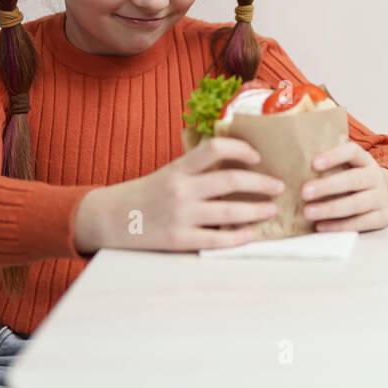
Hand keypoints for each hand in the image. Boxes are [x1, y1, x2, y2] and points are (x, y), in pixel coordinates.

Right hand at [74, 136, 285, 252]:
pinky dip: (238, 238)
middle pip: (230, 181)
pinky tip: (252, 235)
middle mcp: (180, 188)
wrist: (107, 219)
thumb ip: (197, 169)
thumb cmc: (144, 194)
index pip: (215, 148)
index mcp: (178, 167)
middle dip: (261, 183)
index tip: (258, 156)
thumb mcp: (168, 173)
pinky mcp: (177, 240)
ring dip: (256, 211)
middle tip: (279, 186)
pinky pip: (216, 239)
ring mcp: (179, 215)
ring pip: (229, 212)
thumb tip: (237, 166)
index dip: (241, 149)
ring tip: (271, 210)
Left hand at [301, 141, 387, 231]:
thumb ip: (331, 160)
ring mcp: (380, 198)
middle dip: (328, 186)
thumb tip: (297, 154)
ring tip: (308, 212)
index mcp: (364, 160)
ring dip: (330, 209)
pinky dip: (340, 225)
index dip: (334, 156)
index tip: (314, 163)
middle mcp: (375, 177)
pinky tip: (321, 226)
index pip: (352, 152)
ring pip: (357, 203)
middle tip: (304, 192)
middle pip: (353, 180)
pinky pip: (361, 222)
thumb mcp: (350, 166)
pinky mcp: (382, 217)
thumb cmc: (356, 180)